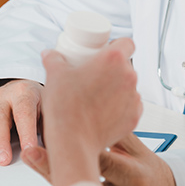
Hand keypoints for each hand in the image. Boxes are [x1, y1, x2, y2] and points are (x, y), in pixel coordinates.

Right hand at [0, 78, 42, 164]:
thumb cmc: (37, 103)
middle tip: (4, 160)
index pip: (24, 112)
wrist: (23, 89)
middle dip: (0, 140)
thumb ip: (49, 127)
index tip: (29, 149)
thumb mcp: (49, 110)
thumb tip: (53, 150)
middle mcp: (3, 96)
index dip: (26, 131)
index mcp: (24, 93)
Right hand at [23, 38, 142, 185]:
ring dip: (118, 88)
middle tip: (96, 75)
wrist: (73, 142)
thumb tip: (50, 54)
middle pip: (127, 66)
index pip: (127, 43)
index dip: (118, 45)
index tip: (107, 51)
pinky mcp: (134, 117)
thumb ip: (53, 59)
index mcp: (113, 59)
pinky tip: (105, 110)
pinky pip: (131, 106)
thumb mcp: (54, 75)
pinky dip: (121, 107)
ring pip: (129, 86)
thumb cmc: (65, 108)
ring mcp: (134, 98)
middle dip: (114, 69)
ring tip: (98, 95)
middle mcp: (129, 76)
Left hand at [23, 131, 177, 185]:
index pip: (106, 163)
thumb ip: (117, 133)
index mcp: (134, 176)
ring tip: (32, 157)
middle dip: (54, 167)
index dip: (84, 149)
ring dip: (51, 175)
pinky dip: (62, 185)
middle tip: (31, 151)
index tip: (63, 134)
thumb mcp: (140, 150)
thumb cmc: (151, 174)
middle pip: (82, 182)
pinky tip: (46, 170)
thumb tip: (95, 109)